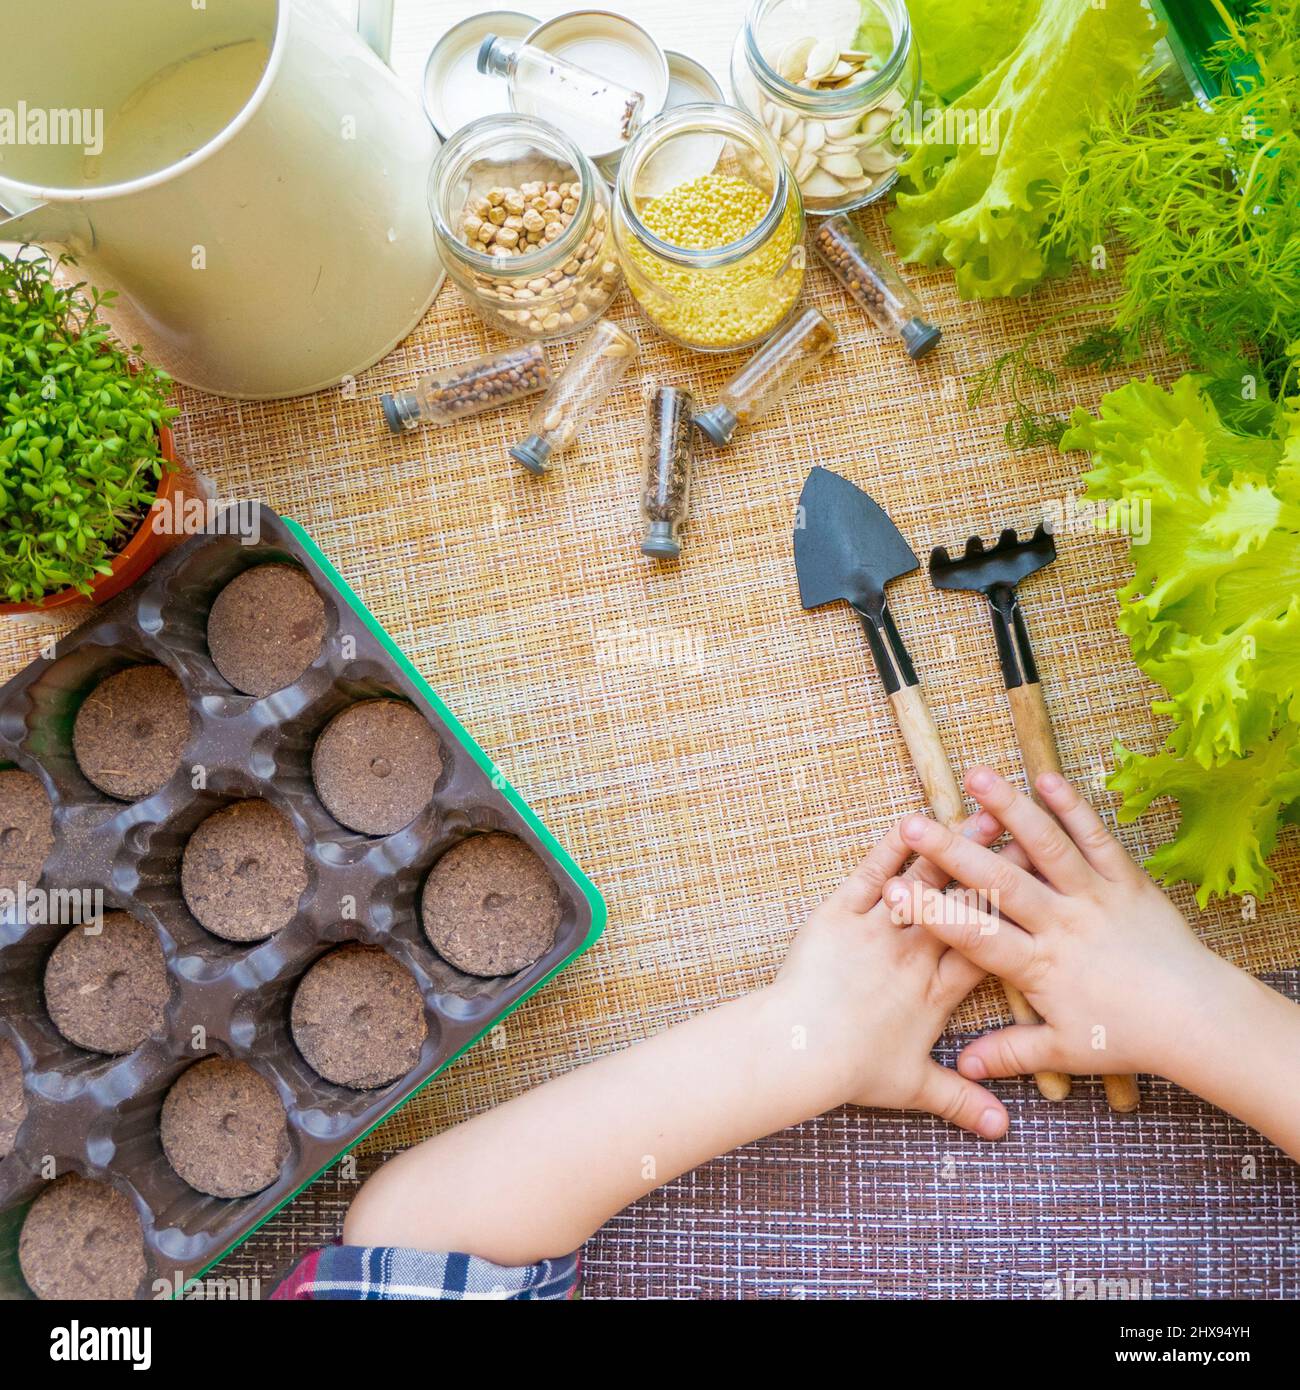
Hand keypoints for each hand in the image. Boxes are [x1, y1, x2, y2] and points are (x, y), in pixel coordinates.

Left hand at [773, 810, 1010, 1139]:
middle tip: (1027, 833)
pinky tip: (910, 820)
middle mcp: (916, 953)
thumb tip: (1002, 1131)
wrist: (800, 1051)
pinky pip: (870, 872)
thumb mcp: (912, 1088)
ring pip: (924, 880)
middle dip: (997, 867)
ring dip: (953, 846)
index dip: (1018, 914)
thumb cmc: (852, 1071)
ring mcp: (879, 929)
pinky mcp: (840, 913)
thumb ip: (960, 1101)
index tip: (1046, 888)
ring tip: (984, 814)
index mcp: (940, 990)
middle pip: (967, 903)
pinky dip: (890, 847)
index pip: (989, 944)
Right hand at [880, 767, 1230, 1083]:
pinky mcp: (1126, 880)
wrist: (1199, 1020)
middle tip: (917, 822)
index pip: (976, 937)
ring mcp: (1096, 898)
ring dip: (1011, 810)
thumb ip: (1011, 1054)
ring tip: (978, 777)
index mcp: (1040, 967)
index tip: (893, 893)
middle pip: (1001, 882)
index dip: (932, 913)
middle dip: (954, 850)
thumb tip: (964, 1065)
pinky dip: (1073, 807)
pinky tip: (1046, 778)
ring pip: (1048, 847)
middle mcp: (1064, 926)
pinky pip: (1096, 838)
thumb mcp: (1064, 1051)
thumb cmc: (1128, 1037)